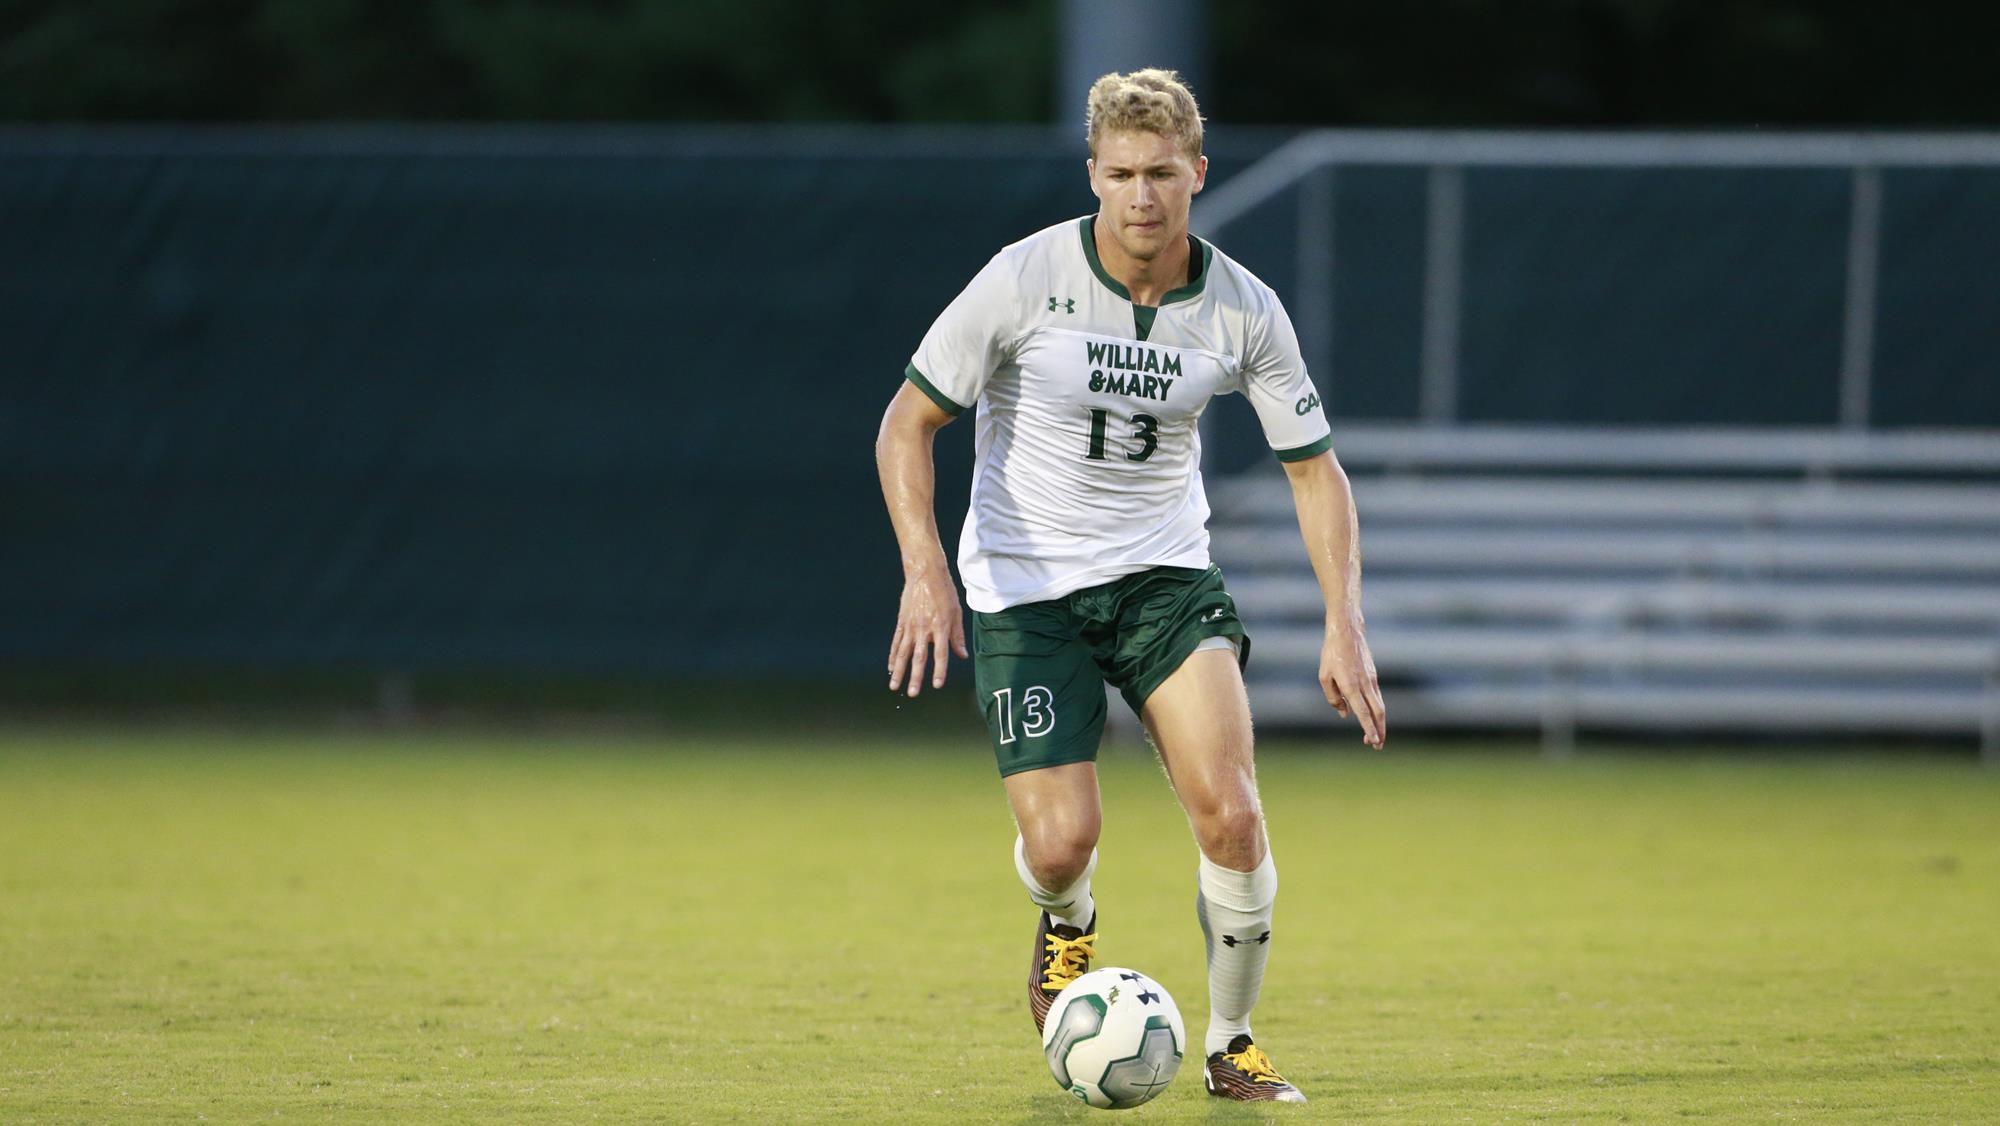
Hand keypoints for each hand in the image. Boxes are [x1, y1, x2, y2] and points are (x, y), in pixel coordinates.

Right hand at [888, 564, 968, 696]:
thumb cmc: (944, 591)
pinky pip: (896, 642)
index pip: (941, 653)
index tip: (937, 685)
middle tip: (912, 694)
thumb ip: (957, 636)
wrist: (924, 572)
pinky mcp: (901, 622)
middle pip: (919, 657)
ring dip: (899, 671)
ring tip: (894, 686)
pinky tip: (891, 668)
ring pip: (903, 653)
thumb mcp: (956, 612)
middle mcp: (924, 628)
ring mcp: (910, 625)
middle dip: (916, 677)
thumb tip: (962, 656)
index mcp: (941, 626)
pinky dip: (893, 656)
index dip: (939, 670)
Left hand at [1320, 616, 1385, 747]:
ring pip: (1379, 706)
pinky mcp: (1373, 676)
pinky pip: (1376, 697)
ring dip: (1379, 723)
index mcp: (1351, 686)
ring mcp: (1371, 680)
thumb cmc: (1331, 654)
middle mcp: (1365, 684)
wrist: (1347, 631)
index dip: (1369, 728)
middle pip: (1377, 712)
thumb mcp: (1324, 676)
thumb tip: (1343, 713)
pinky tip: (1372, 718)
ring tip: (1376, 737)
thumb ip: (1333, 697)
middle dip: (1379, 731)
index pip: (1363, 712)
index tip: (1373, 741)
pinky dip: (1376, 710)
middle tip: (1377, 746)